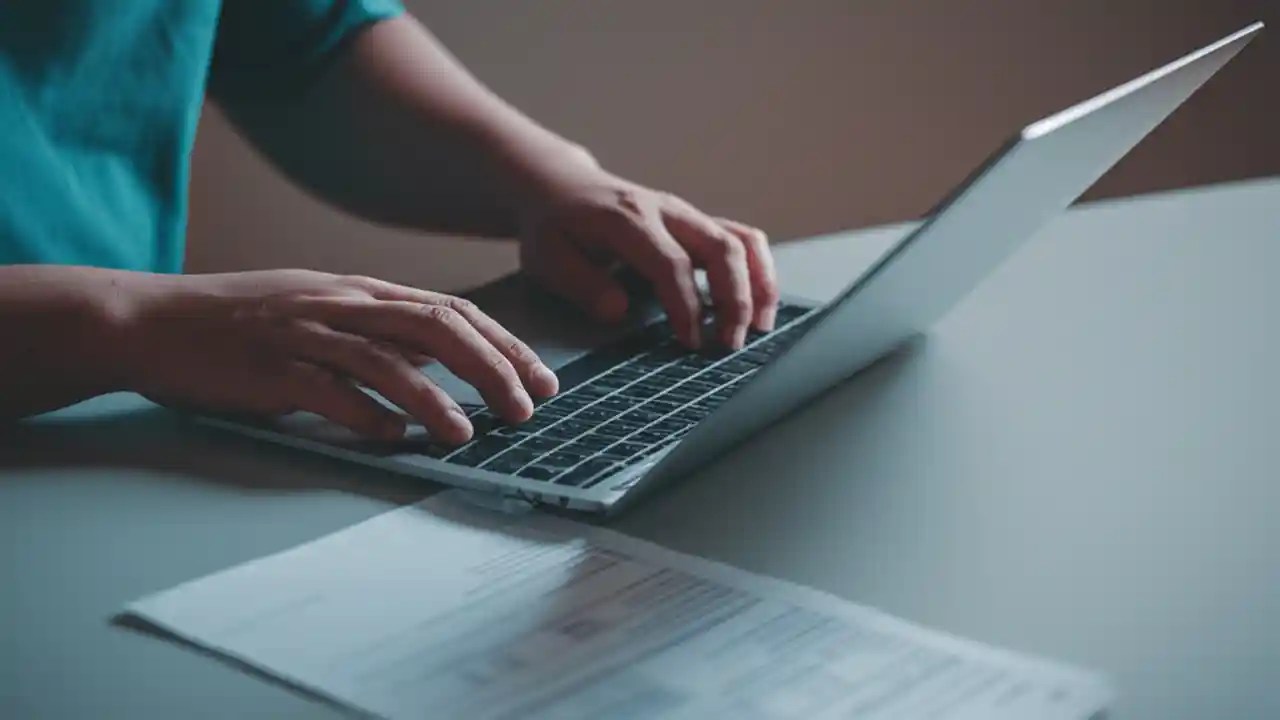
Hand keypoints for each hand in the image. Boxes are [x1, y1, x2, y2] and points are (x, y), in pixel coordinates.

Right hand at [113, 270, 557, 442]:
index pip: (451, 311)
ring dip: (436, 397)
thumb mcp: (321, 312)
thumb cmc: (241, 323)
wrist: (152, 320)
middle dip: (491, 366)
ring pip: (387, 359)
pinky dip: (366, 415)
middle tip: (527, 407)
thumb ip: (378, 332)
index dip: (503, 344)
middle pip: (435, 327)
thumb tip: (439, 363)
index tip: (540, 377)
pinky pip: (327, 391)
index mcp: (359, 292)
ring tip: (470, 431)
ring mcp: (304, 333)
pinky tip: (395, 438)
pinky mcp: (268, 367)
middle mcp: (340, 304)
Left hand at [517, 168, 778, 349]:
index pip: (670, 263)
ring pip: (740, 240)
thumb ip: (581, 284)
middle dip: (733, 299)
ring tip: (760, 328)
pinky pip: (742, 238)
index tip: (691, 343)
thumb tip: (619, 311)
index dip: (686, 305)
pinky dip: (759, 271)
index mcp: (626, 219)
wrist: (560, 187)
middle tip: (729, 346)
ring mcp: (686, 214)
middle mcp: (665, 211)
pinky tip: (761, 306)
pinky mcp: (696, 222)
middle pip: (720, 247)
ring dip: (758, 284)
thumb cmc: (553, 229)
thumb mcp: (546, 257)